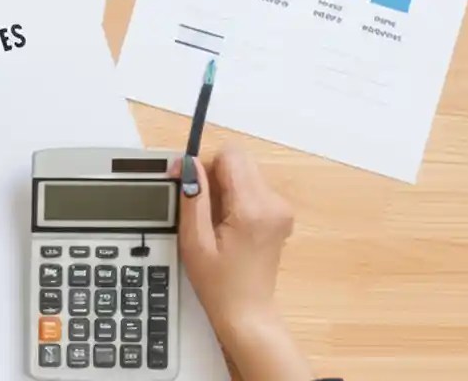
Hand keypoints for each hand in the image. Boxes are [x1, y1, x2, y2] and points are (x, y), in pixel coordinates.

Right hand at [173, 146, 311, 380]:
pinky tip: (226, 223)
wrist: (247, 311)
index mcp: (253, 209)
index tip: (187, 182)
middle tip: (197, 204)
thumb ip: (193, 197)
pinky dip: (234, 196)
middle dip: (213, 174)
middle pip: (239, 160)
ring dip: (224, 186)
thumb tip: (189, 164)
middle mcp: (274, 203)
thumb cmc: (218, 283)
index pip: (230, 155)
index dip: (204, 163)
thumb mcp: (194, 240)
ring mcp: (280, 208)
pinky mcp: (279, 213)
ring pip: (244, 172)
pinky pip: (251, 187)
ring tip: (213, 219)